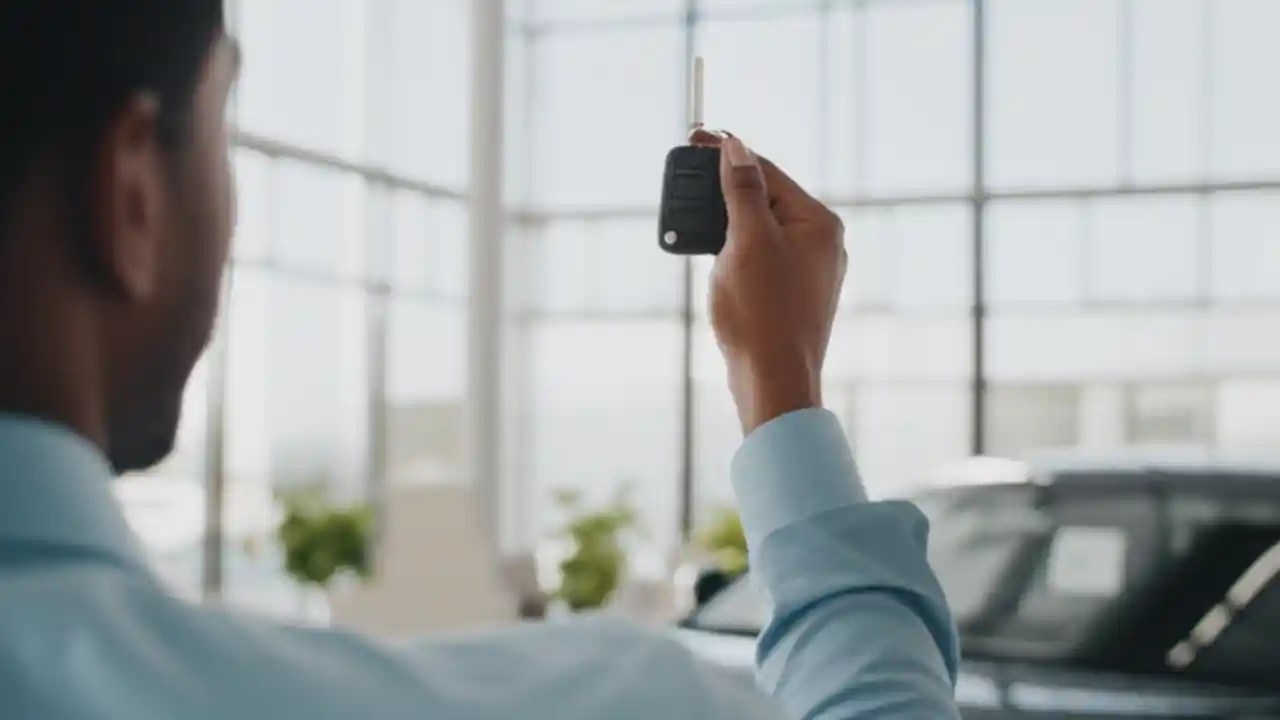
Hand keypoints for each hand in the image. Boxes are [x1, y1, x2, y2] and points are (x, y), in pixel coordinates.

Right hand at [693, 131, 846, 434]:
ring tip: (694, 225)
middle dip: (724, 192)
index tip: (696, 137)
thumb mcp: (747, 241)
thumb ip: (741, 190)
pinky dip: (732, 254)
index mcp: (818, 223)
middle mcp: (820, 243)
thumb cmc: (762, 313)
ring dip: (725, 225)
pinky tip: (713, 262)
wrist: (773, 382)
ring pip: (759, 231)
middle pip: (764, 199)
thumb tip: (736, 146)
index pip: (767, 172)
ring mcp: (808, 272)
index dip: (728, 154)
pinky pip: (758, 259)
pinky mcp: (790, 296)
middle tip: (687, 179)